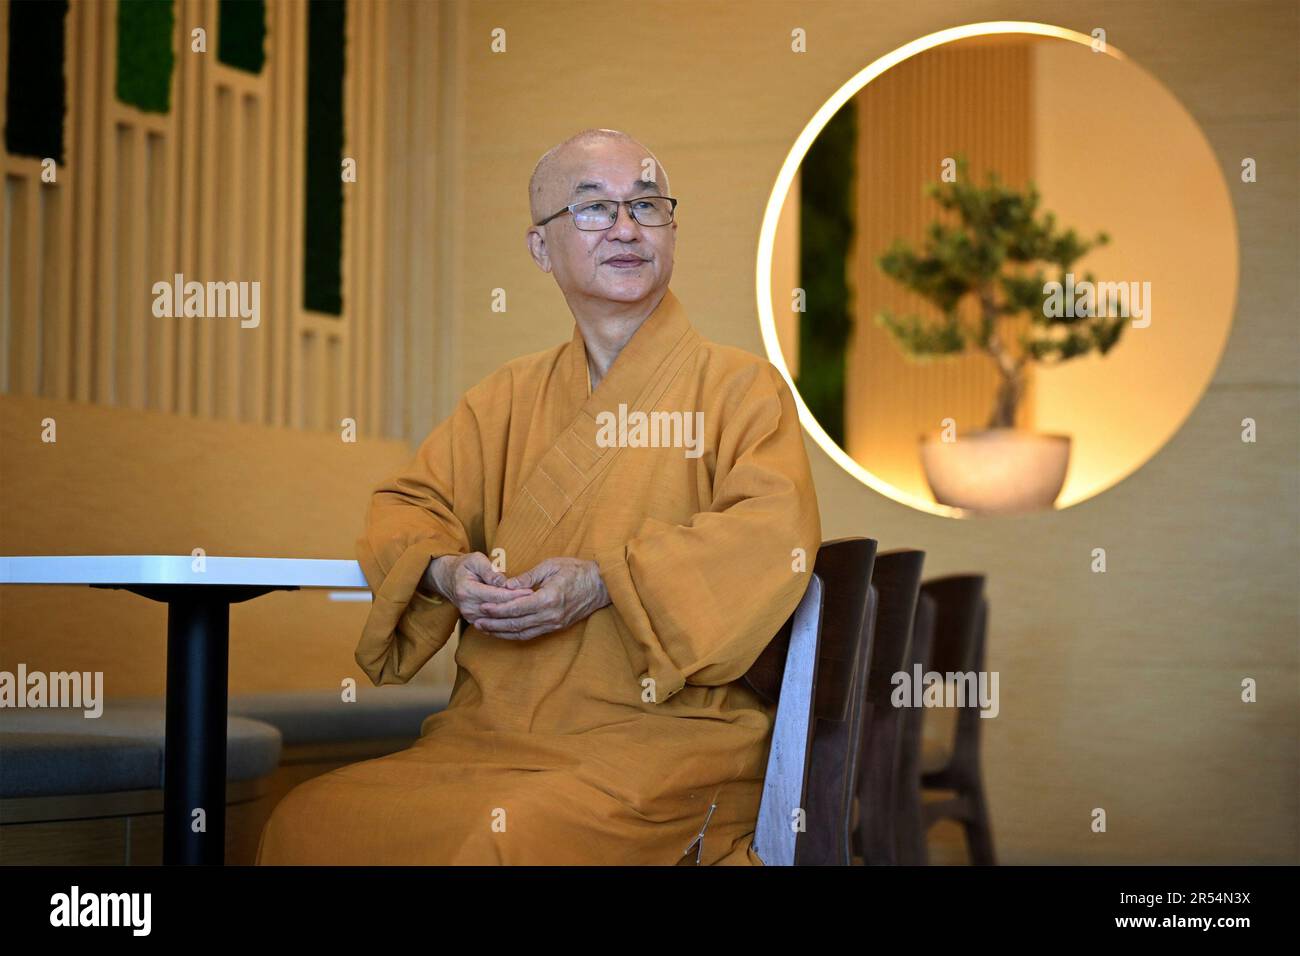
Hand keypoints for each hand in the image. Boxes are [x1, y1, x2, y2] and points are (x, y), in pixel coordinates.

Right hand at [424, 552, 528, 620]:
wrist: (448, 579)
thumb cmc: (464, 566)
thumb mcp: (476, 560)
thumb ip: (490, 571)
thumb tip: (504, 582)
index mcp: (467, 590)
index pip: (496, 595)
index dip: (514, 594)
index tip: (531, 591)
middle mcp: (467, 606)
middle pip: (499, 609)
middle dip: (519, 605)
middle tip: (537, 602)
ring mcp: (470, 616)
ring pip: (498, 620)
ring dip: (516, 615)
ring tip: (534, 610)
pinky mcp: (474, 621)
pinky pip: (494, 625)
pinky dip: (508, 622)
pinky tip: (523, 618)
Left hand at [472, 557, 610, 640]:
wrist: (601, 585)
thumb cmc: (577, 570)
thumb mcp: (551, 566)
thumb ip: (527, 577)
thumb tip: (506, 586)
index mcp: (549, 598)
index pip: (517, 608)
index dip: (498, 609)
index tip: (483, 606)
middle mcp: (551, 615)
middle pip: (516, 624)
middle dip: (495, 623)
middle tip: (477, 621)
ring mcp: (554, 623)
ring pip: (522, 633)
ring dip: (502, 632)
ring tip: (485, 629)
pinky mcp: (556, 627)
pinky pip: (532, 634)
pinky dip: (515, 634)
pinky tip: (504, 631)